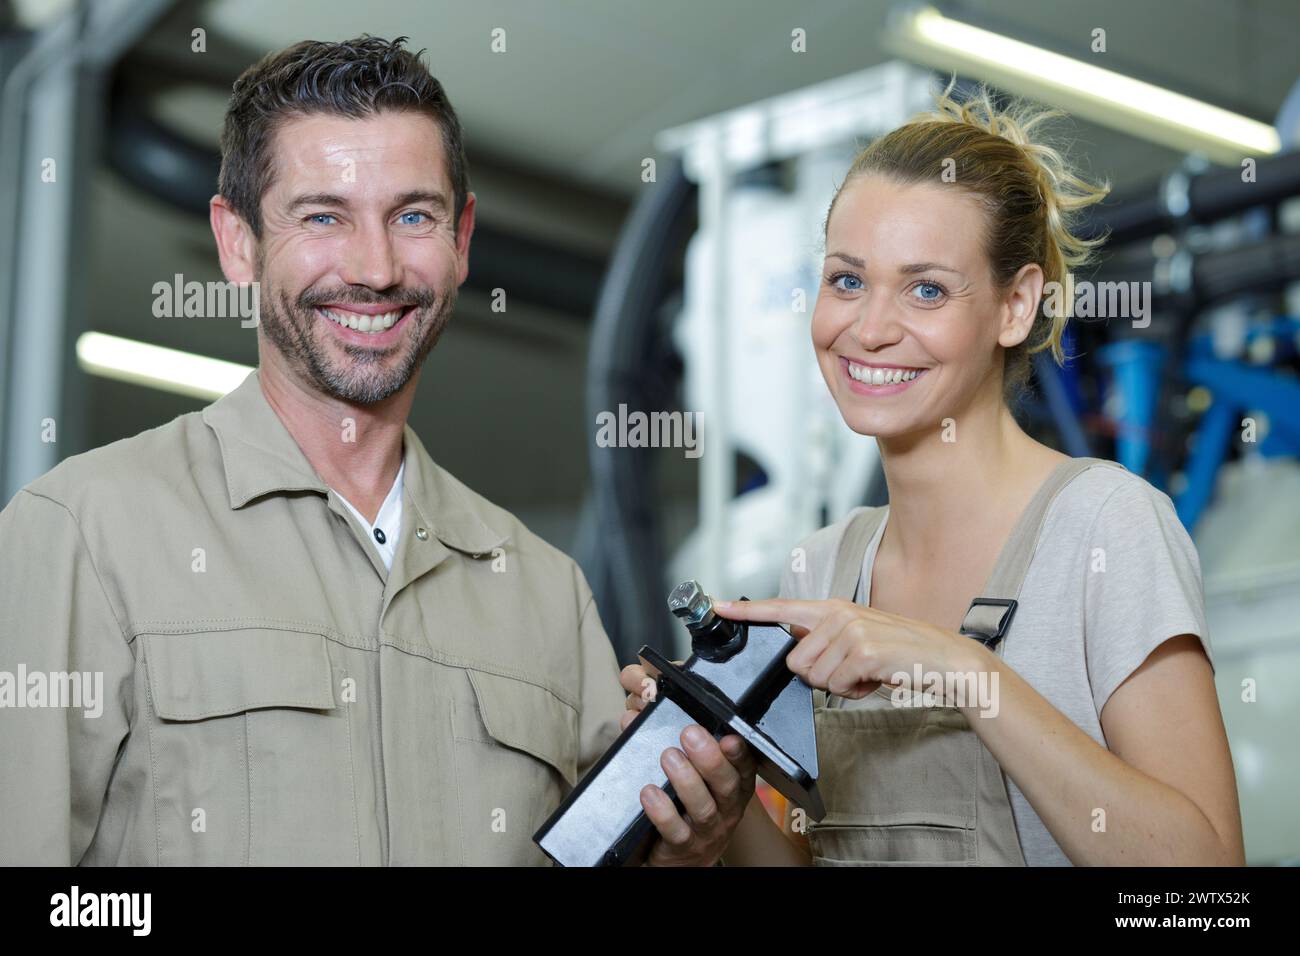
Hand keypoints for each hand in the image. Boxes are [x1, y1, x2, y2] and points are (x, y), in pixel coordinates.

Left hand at [618, 664, 756, 865]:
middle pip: (726, 783)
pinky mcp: (683, 847)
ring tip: (668, 757)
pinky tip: (649, 793)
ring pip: (703, 807)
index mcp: (732, 781)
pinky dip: (663, 812)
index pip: (743, 763)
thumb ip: (666, 721)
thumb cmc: (684, 799)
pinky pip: (675, 832)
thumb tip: (636, 675)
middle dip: (710, 758)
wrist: (679, 852)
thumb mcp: (688, 762)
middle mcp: (725, 805)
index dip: (739, 750)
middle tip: (690, 733)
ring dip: (686, 781)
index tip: (730, 735)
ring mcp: (706, 829)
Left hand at [711, 598, 987, 704]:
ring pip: (813, 676)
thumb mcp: (859, 640)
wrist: (944, 659)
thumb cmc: (900, 655)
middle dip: (820, 677)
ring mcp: (849, 630)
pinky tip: (874, 679)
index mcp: (833, 609)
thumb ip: (827, 642)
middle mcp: (837, 614)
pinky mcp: (861, 650)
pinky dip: (855, 691)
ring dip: (840, 685)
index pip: (781, 608)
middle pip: (794, 662)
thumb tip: (800, 660)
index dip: (746, 610)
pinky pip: (836, 685)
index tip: (718, 606)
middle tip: (852, 671)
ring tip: (866, 673)